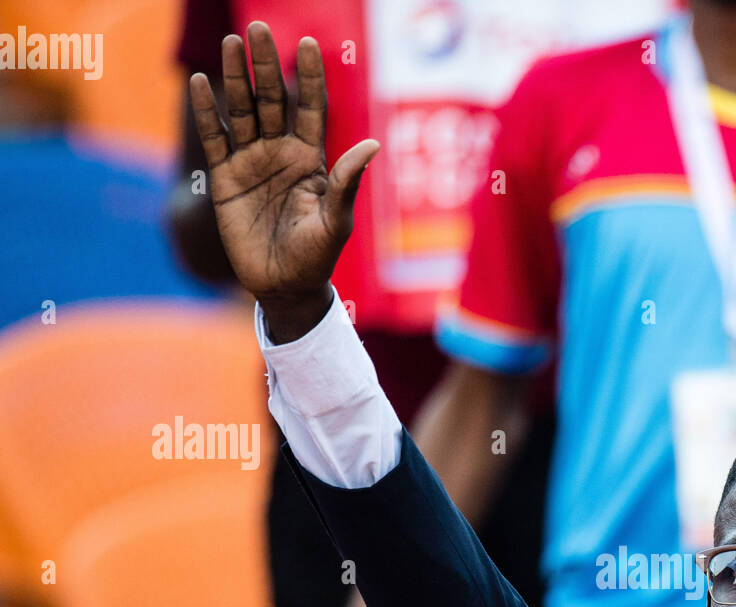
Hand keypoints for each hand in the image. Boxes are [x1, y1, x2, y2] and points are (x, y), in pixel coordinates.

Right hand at [188, 22, 377, 336]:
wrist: (284, 287)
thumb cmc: (316, 258)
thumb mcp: (335, 222)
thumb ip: (347, 182)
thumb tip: (374, 144)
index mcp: (311, 159)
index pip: (310, 108)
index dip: (309, 77)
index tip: (308, 43)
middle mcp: (281, 152)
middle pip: (272, 99)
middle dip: (265, 65)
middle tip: (257, 29)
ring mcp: (252, 161)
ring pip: (242, 110)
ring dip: (236, 78)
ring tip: (232, 45)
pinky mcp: (225, 177)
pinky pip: (215, 137)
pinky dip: (206, 112)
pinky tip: (201, 83)